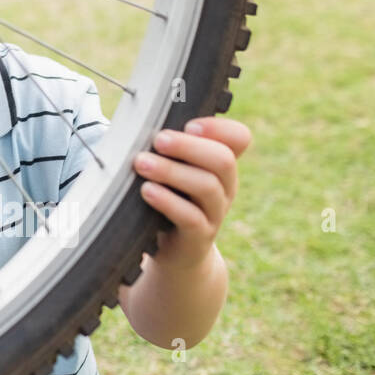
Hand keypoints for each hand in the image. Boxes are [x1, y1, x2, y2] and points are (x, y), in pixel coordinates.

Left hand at [133, 116, 250, 269]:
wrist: (175, 254)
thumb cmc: (167, 201)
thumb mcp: (170, 171)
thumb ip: (166, 149)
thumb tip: (135, 120)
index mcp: (219, 165)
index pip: (239, 138)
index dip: (220, 128)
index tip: (188, 124)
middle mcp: (224, 187)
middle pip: (223, 160)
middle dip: (188, 146)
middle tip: (157, 140)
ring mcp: (215, 213)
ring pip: (207, 186)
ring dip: (171, 171)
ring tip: (141, 163)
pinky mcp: (199, 237)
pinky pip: (191, 217)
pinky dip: (168, 201)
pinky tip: (147, 191)